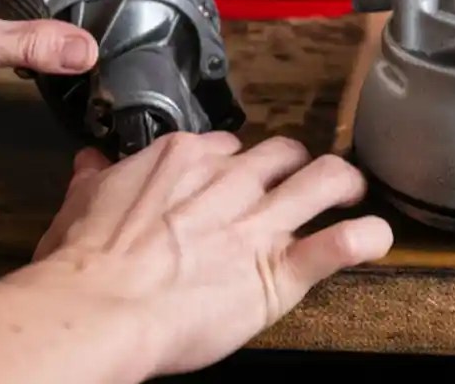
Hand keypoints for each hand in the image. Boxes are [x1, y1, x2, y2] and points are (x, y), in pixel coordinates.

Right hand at [27, 132, 393, 379]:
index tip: (235, 179)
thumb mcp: (79, 205)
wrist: (99, 309)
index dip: (236, 163)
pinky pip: (338, 245)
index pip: (227, 145)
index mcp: (184, 161)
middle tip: (296, 181)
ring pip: (322, 180)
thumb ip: (94, 179)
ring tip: (353, 190)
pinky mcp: (278, 270)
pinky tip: (375, 236)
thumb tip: (91, 164)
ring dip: (344, 183)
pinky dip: (365, 238)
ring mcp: (258, 224)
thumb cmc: (85, 267)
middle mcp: (229, 182)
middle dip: (293, 165)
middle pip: (281, 154)